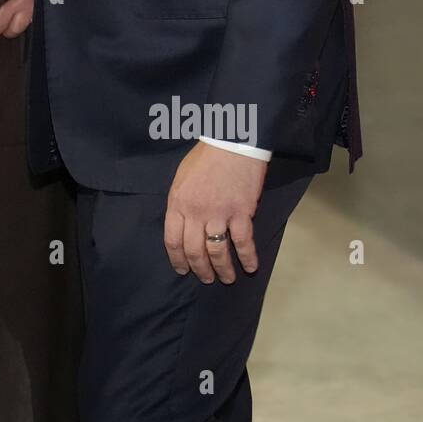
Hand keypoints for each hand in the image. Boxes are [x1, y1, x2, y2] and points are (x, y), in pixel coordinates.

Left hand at [163, 142, 266, 283]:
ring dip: (222, 269)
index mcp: (177, 203)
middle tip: (206, 279)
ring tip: (226, 279)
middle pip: (194, 250)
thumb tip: (183, 224)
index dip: (177, 259)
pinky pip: (243, 242)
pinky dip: (247, 258)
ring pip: (217, 251)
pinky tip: (250, 267)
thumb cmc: (204, 158)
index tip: (182, 270)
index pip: (172, 240)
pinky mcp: (241, 213)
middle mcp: (195, 212)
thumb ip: (180, 202)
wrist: (231, 142)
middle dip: (200, 269)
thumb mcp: (181, 178)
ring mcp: (219, 214)